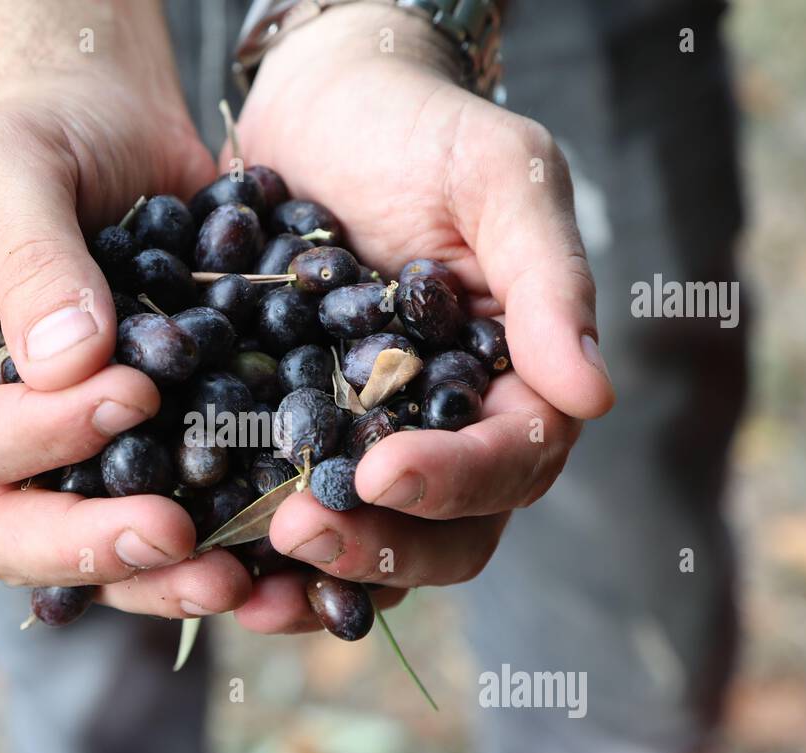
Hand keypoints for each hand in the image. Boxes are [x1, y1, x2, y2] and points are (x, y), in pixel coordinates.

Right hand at [0, 55, 252, 616]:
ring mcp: (60, 462)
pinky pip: (163, 524)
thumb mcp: (14, 166)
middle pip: (10, 533)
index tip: (132, 394)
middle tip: (176, 540)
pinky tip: (271, 561)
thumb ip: (30, 258)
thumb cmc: (44, 136)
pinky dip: (213, 548)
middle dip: (92, 548)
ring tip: (235, 577)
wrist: (117, 138)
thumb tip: (67, 366)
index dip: (40, 438)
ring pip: (88, 557)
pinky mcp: (137, 461)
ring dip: (158, 578)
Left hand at [230, 4, 614, 632]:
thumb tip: (593, 395)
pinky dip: (260, 554)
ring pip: (372, 547)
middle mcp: (452, 433)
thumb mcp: (498, 179)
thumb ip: (547, 281)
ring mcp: (375, 445)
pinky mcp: (300, 442)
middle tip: (298, 531)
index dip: (451, 481)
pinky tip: (212, 561)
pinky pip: (292, 515)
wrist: (321, 109)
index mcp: (516, 384)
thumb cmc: (421, 130)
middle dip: (377, 544)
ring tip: (247, 589)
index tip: (380, 471)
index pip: (508, 462)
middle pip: (446, 534)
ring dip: (316, 579)